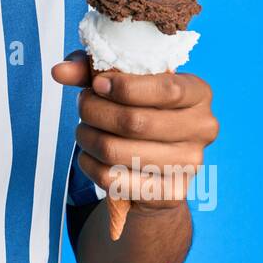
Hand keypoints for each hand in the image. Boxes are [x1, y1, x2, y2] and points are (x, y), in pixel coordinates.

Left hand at [50, 50, 217, 211]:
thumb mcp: (122, 82)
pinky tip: (89, 154)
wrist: (157, 165)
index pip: (166, 89)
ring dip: (88, 137)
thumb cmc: (140, 109)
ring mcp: (190, 164)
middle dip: (95, 111)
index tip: (98, 85)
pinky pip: (114, 180)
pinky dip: (90, 164)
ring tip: (83, 129)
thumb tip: (59, 71)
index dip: (125, 87)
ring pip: (118, 152)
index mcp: (198, 93)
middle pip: (135, 122)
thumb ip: (91, 70)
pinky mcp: (170, 192)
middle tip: (82, 106)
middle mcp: (203, 128)